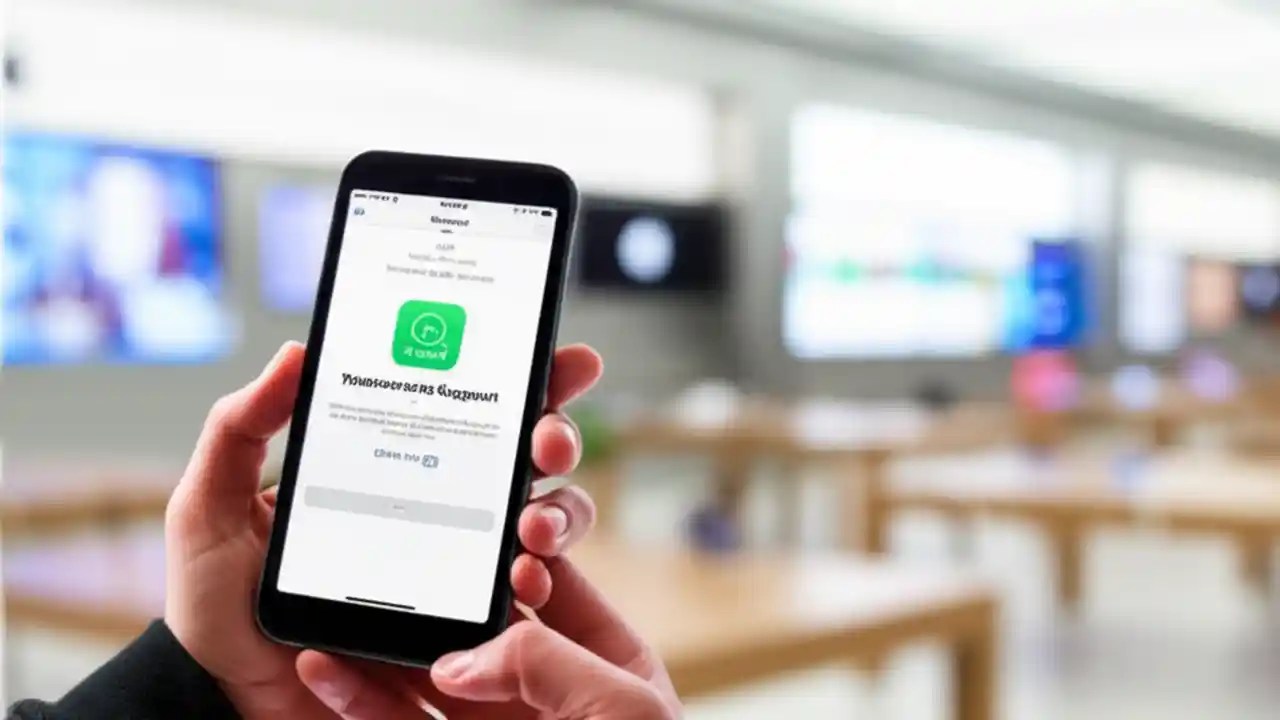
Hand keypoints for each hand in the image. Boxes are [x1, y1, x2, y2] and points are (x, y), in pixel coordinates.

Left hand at [164, 341, 603, 718]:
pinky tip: (525, 578)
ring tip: (533, 524)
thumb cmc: (218, 602)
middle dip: (555, 437)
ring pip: (542, 526)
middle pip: (522, 460)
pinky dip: (537, 584)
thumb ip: (239, 429)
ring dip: (559, 513)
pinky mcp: (460, 630)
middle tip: (549, 439)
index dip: (524, 381)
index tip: (563, 360)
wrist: (229, 699)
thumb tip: (296, 352)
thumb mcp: (212, 506)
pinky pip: (522, 604)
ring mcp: (454, 570)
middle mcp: (436, 511)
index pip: (467, 410)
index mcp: (389, 467)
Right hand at [296, 556, 679, 718]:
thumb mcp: (623, 707)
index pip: (554, 589)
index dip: (514, 559)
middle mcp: (547, 694)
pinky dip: (359, 700)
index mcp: (606, 665)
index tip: (475, 537)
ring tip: (335, 611)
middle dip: (435, 596)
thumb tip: (458, 662)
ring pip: (427, 679)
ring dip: (381, 645)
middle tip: (389, 561)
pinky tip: (326, 670)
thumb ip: (547, 661)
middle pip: (479, 628)